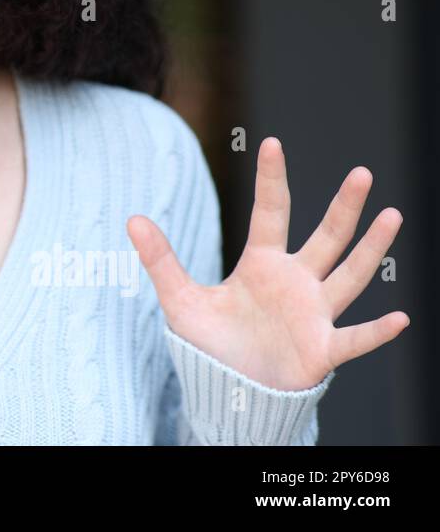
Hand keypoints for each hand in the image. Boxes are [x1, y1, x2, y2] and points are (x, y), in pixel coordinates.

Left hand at [127, 136, 408, 390]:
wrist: (230, 388)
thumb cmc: (211, 342)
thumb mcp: (180, 299)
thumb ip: (160, 260)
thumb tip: (131, 218)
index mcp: (262, 264)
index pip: (270, 213)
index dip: (271, 179)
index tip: (272, 143)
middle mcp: (295, 281)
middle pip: (326, 237)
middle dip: (344, 206)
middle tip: (362, 173)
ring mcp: (313, 313)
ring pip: (350, 275)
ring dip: (371, 248)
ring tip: (392, 215)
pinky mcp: (322, 348)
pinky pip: (354, 338)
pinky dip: (376, 331)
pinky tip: (401, 318)